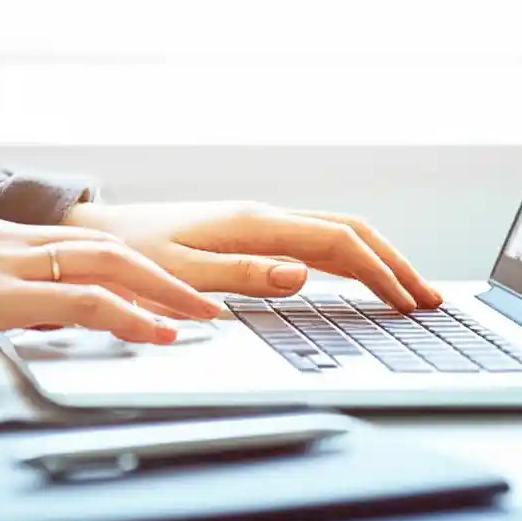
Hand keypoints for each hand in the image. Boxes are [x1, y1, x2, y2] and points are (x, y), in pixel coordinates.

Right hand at [0, 215, 220, 362]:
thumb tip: (32, 315)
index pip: (86, 244)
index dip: (135, 264)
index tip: (167, 285)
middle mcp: (10, 240)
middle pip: (112, 249)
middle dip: (166, 275)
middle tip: (208, 298)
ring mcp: (6, 262)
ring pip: (109, 268)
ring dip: (164, 293)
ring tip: (202, 316)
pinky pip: (82, 302)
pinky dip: (129, 317)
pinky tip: (157, 333)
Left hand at [62, 202, 441, 312]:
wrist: (92, 237)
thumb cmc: (128, 258)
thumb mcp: (181, 273)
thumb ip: (243, 275)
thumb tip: (302, 274)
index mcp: (255, 225)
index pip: (339, 243)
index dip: (382, 272)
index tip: (410, 302)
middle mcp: (264, 218)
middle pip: (351, 232)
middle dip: (395, 263)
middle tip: (429, 298)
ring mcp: (259, 224)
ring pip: (337, 234)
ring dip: (377, 260)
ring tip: (408, 290)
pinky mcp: (250, 234)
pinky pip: (316, 241)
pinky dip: (349, 259)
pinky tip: (358, 279)